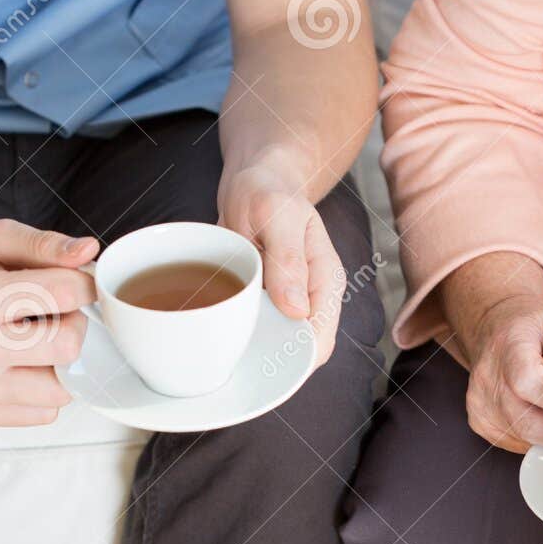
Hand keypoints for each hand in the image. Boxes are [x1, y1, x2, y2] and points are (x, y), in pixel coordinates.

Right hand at [0, 220, 95, 425]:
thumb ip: (45, 244)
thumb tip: (90, 251)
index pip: (65, 294)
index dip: (85, 287)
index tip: (79, 285)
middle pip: (69, 347)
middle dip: (74, 326)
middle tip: (55, 315)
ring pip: (62, 390)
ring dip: (62, 365)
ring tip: (38, 342)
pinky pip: (43, 413)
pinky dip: (44, 390)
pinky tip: (23, 365)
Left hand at [218, 156, 346, 366]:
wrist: (255, 182)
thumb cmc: (267, 191)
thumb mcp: (275, 214)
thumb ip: (288, 259)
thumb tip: (297, 310)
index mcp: (324, 281)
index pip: (320, 341)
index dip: (291, 359)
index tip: (254, 358)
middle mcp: (310, 299)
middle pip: (297, 353)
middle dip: (267, 361)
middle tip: (229, 353)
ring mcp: (288, 304)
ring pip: (275, 347)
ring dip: (249, 351)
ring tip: (220, 344)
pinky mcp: (266, 304)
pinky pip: (255, 333)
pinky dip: (237, 336)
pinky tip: (218, 332)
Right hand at [456, 296, 542, 452]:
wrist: (490, 330)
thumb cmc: (526, 328)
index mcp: (508, 350)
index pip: (531, 384)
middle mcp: (488, 380)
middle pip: (528, 423)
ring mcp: (480, 404)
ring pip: (524, 438)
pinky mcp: (479, 421)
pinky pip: (514, 442)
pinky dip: (533, 437)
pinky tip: (539, 417)